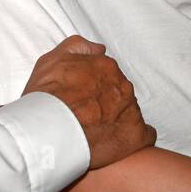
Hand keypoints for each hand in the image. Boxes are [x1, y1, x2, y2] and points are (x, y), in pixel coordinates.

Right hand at [23, 35, 155, 169]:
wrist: (48, 132)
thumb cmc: (46, 98)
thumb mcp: (52, 60)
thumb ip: (77, 47)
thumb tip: (98, 49)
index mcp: (106, 67)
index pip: (107, 74)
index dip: (93, 87)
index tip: (83, 98)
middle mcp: (122, 85)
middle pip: (120, 92)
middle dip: (107, 102)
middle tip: (87, 116)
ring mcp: (131, 110)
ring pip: (129, 112)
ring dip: (117, 120)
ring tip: (96, 132)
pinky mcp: (135, 135)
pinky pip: (144, 135)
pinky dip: (132, 138)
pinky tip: (116, 143)